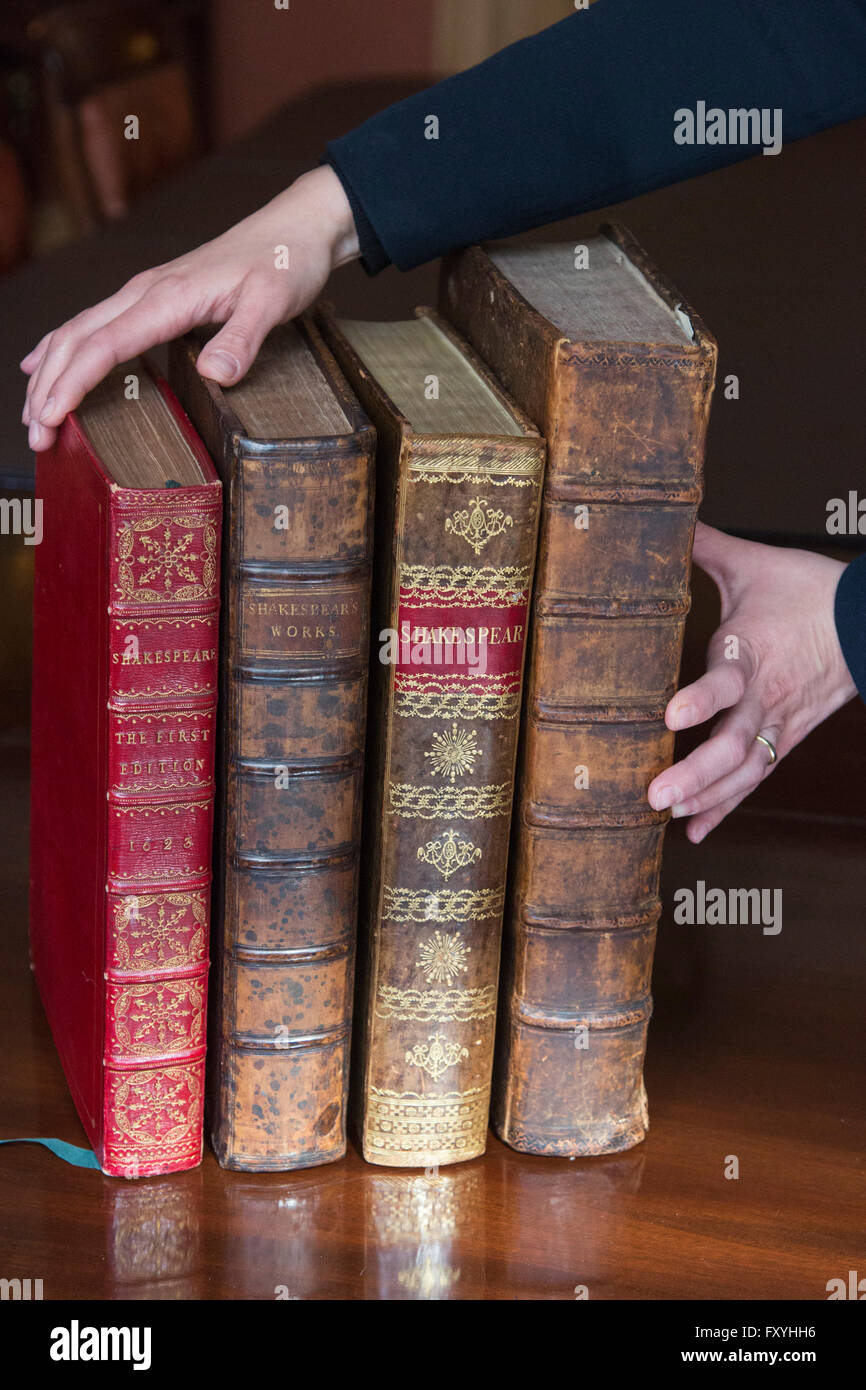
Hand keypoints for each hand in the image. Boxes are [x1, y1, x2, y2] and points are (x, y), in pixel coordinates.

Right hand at [21, 165, 358, 450]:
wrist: (294, 228)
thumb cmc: (284, 262)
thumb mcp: (274, 302)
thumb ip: (242, 339)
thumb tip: (213, 374)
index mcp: (169, 297)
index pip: (105, 344)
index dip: (73, 383)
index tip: (52, 418)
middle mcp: (146, 292)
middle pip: (78, 340)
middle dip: (48, 389)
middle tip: (36, 439)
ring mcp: (146, 293)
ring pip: (78, 331)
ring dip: (49, 373)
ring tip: (33, 417)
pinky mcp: (154, 298)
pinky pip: (95, 325)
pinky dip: (64, 350)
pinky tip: (43, 367)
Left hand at [648, 522, 856, 840]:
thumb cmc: (807, 590)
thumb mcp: (753, 563)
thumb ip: (703, 546)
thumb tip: (664, 519)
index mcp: (751, 651)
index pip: (726, 681)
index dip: (701, 698)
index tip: (671, 716)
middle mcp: (764, 695)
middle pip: (734, 743)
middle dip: (694, 772)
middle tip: (655, 794)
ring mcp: (777, 723)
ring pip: (745, 770)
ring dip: (707, 796)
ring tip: (668, 814)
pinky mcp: (785, 739)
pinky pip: (755, 779)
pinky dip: (724, 807)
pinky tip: (694, 830)